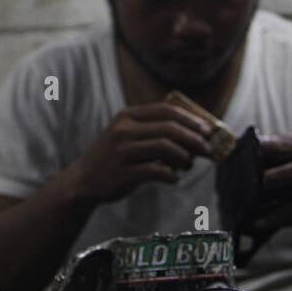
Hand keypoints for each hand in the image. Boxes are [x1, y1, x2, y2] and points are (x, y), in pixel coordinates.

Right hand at [73, 102, 213, 204]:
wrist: (83, 180)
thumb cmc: (115, 157)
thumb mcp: (127, 134)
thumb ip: (154, 131)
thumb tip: (196, 136)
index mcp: (127, 116)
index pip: (165, 110)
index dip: (190, 119)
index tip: (208, 129)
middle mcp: (123, 130)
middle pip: (168, 128)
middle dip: (193, 138)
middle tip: (207, 148)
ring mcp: (122, 151)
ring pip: (164, 147)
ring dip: (184, 157)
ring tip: (189, 164)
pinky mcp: (123, 173)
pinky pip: (156, 171)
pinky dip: (171, 175)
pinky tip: (175, 178)